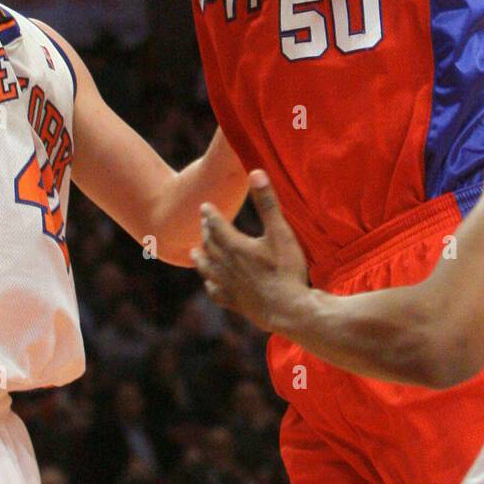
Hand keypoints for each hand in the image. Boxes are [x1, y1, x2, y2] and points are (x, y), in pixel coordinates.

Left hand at [193, 172, 309, 332]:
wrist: (289, 310)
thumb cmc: (286, 269)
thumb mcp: (280, 232)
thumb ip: (267, 203)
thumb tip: (255, 172)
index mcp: (235, 246)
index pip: (216, 225)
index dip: (210, 214)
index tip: (204, 206)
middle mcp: (226, 265)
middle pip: (210, 245)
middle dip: (206, 231)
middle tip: (204, 223)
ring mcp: (229, 286)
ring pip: (207, 269)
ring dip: (201, 258)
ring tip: (195, 252)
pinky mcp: (235, 303)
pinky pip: (216, 292)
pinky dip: (210, 285)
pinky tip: (210, 284)